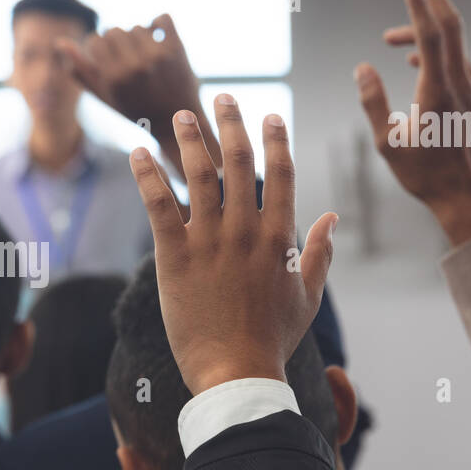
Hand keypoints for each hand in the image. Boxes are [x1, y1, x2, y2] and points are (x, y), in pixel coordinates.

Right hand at [57, 15, 218, 178]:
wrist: (176, 119)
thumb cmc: (135, 108)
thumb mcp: (104, 94)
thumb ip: (80, 70)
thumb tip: (59, 42)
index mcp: (113, 78)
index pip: (95, 40)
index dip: (100, 48)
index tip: (110, 60)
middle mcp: (134, 66)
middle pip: (114, 30)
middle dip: (117, 41)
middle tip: (126, 57)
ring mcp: (157, 56)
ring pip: (137, 26)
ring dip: (138, 37)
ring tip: (143, 55)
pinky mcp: (176, 48)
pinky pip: (162, 18)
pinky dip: (158, 25)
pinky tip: (157, 39)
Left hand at [129, 98, 336, 394]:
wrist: (236, 372)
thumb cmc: (272, 340)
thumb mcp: (308, 296)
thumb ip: (321, 253)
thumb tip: (333, 217)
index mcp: (280, 238)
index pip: (280, 175)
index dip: (275, 140)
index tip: (270, 116)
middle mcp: (246, 232)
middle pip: (239, 163)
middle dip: (232, 124)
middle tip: (223, 97)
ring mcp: (209, 242)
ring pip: (199, 175)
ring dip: (189, 139)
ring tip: (181, 114)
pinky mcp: (175, 256)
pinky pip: (159, 205)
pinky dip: (147, 175)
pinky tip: (137, 152)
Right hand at [354, 0, 470, 245]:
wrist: (470, 198)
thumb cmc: (424, 176)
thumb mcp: (387, 143)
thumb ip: (373, 101)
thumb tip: (362, 67)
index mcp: (439, 93)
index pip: (431, 35)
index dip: (419, 1)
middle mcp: (463, 84)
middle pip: (452, 26)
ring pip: (454, 46)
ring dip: (425, 33)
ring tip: (392, 37)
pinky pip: (459, 62)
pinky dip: (437, 53)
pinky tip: (415, 61)